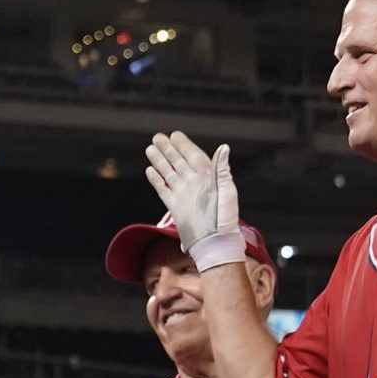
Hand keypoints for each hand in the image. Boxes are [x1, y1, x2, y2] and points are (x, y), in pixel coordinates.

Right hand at [143, 131, 242, 265]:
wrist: (213, 242)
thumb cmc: (224, 218)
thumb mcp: (226, 190)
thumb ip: (222, 169)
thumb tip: (224, 147)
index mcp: (207, 178)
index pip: (194, 156)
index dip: (185, 145)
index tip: (175, 135)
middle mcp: (194, 184)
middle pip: (179, 162)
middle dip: (168, 149)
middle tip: (157, 137)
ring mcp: (183, 195)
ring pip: (169, 173)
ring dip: (160, 161)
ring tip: (150, 149)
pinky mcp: (175, 207)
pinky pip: (164, 190)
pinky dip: (157, 180)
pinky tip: (150, 171)